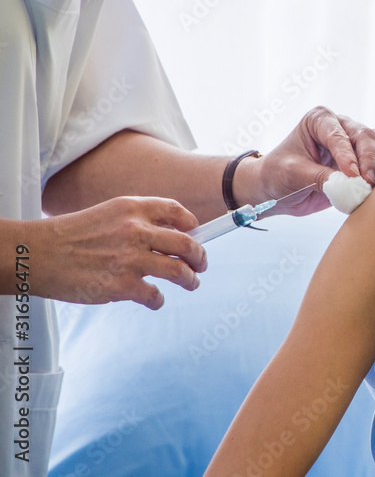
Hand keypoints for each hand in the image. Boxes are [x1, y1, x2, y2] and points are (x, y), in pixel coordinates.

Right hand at [26, 196, 206, 309]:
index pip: (175, 211)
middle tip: (201, 265)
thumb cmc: (70, 235)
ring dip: (191, 279)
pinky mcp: (121, 285)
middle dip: (200, 256)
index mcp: (132, 208)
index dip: (191, 223)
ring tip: (192, 282)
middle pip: (187, 244)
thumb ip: (136, 221)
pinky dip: (159, 300)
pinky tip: (156, 300)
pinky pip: (155, 295)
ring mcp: (131, 259)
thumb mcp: (107, 213)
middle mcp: (136, 231)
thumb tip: (166, 235)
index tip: (195, 233)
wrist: (38, 254)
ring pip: (179, 271)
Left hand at [236, 106, 374, 215]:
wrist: (279, 189)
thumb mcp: (293, 175)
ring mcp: (357, 140)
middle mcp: (342, 125)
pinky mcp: (367, 158)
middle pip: (367, 134)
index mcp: (320, 120)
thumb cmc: (279, 175)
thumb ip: (321, 177)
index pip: (339, 134)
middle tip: (367, 183)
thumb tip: (350, 184)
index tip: (352, 176)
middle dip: (370, 159)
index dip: (348, 155)